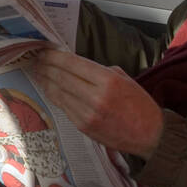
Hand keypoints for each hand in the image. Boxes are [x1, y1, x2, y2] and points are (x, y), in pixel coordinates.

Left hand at [27, 48, 163, 158]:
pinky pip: (63, 107)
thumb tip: (76, 64)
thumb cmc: (140, 105)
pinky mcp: (83, 126)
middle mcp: (95, 97)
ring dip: (45, 80)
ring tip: (37, 71)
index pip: (72, 64)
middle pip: (60, 77)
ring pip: (57, 93)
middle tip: (36, 59)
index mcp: (108, 81)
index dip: (54, 56)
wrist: (150, 136)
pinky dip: (53, 95)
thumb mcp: (124, 79)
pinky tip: (48, 88)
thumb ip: (99, 71)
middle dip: (45, 66)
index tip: (44, 51)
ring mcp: (87, 114)